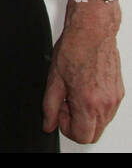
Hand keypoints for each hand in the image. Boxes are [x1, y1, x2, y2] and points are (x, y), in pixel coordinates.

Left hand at [42, 0, 122, 142]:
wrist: (92, 31)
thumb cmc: (74, 49)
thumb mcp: (54, 79)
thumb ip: (49, 106)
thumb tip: (48, 123)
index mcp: (88, 102)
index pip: (81, 136)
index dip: (66, 127)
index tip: (59, 113)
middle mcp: (106, 103)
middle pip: (93, 134)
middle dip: (76, 124)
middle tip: (65, 104)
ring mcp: (115, 99)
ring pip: (101, 124)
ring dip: (86, 116)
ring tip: (73, 93)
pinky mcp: (119, 93)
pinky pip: (107, 111)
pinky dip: (95, 107)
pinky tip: (84, 89)